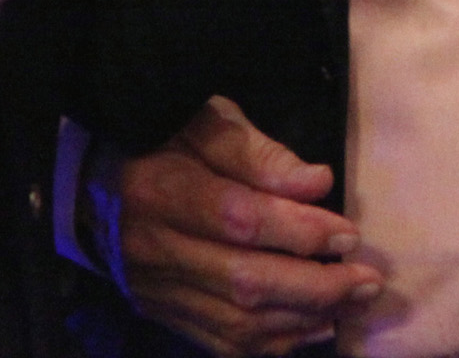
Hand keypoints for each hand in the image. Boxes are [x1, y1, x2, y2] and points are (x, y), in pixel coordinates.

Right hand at [114, 97, 379, 357]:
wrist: (90, 186)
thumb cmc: (159, 142)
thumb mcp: (204, 123)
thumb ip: (258, 153)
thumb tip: (316, 183)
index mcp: (162, 188)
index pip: (239, 218)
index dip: (299, 231)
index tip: (348, 233)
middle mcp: (156, 249)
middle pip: (245, 281)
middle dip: (317, 286)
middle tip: (369, 280)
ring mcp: (156, 290)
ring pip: (238, 322)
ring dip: (304, 318)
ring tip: (352, 302)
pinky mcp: (162, 314)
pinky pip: (222, 343)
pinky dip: (273, 343)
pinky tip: (313, 327)